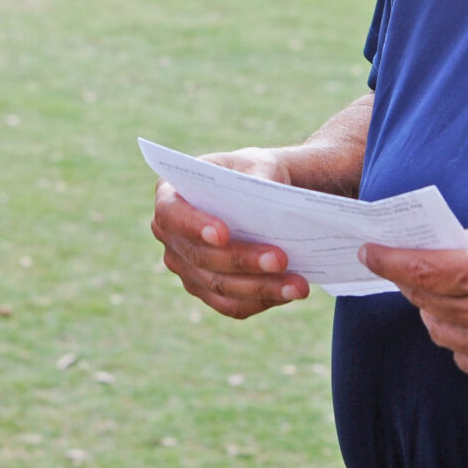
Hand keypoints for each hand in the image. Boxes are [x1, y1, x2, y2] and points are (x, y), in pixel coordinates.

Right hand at [151, 148, 311, 318]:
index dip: (195, 226)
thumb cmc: (251, 173)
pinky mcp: (205, 289)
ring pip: (218, 286)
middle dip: (243, 261)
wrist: (260, 195)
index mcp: (170, 195)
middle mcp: (170, 235)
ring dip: (260, 288)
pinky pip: (230, 305)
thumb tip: (266, 195)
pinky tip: (288, 293)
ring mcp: (185, 267)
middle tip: (281, 259)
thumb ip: (257, 176)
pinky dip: (261, 301)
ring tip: (297, 286)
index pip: (172, 214)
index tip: (223, 233)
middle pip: (200, 256)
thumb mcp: (254, 163)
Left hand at [361, 217, 467, 397]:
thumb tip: (434, 242)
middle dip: (414, 281)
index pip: (425, 270)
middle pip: (426, 302)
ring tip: (459, 292)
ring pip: (440, 332)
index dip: (390, 259)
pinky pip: (464, 359)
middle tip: (418, 265)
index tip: (369, 251)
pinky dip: (463, 338)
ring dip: (438, 310)